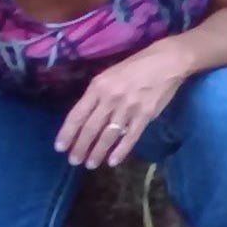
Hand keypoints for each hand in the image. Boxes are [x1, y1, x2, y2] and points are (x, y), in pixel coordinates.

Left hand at [55, 42, 191, 168]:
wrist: (166, 62)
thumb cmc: (136, 66)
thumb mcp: (109, 74)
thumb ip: (97, 95)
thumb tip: (86, 117)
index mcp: (98, 86)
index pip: (77, 114)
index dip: (67, 133)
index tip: (60, 147)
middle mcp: (110, 98)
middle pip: (90, 128)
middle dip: (80, 147)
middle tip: (74, 161)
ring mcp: (128, 108)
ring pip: (108, 136)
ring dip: (97, 152)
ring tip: (91, 164)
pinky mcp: (145, 115)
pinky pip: (130, 137)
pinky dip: (120, 151)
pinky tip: (113, 162)